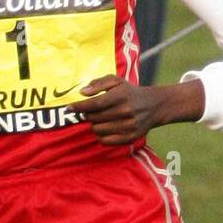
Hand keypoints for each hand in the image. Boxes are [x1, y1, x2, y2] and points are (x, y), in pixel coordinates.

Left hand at [71, 76, 204, 146]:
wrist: (154, 106)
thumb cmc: (130, 92)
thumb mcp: (116, 81)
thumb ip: (98, 84)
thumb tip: (82, 93)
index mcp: (121, 96)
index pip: (95, 103)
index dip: (79, 106)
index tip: (69, 107)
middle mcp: (125, 111)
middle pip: (94, 118)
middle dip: (88, 114)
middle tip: (92, 111)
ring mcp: (128, 126)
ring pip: (97, 130)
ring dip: (95, 125)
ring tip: (101, 119)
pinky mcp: (129, 138)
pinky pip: (105, 141)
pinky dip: (101, 135)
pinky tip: (105, 128)